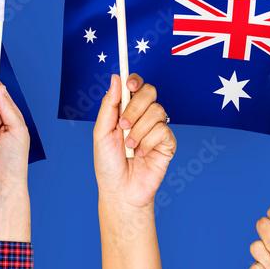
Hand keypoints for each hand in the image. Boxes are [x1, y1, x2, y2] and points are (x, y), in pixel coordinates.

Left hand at [93, 74, 176, 209]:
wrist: (120, 190)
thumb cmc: (108, 164)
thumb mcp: (102, 132)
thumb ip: (109, 105)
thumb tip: (116, 78)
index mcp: (126, 110)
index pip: (135, 86)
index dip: (135, 80)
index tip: (129, 85)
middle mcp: (143, 116)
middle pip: (149, 92)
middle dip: (135, 108)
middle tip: (123, 125)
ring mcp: (156, 128)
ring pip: (157, 111)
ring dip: (139, 130)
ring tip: (130, 146)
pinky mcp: (167, 142)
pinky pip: (163, 130)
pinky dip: (148, 142)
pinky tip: (141, 154)